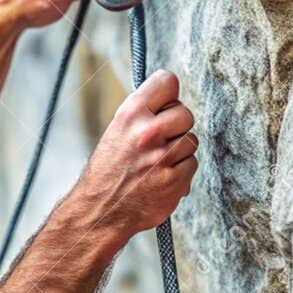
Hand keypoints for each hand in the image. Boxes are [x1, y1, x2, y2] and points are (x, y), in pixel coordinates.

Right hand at [69, 70, 196, 242]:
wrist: (100, 212)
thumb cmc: (108, 171)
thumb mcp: (116, 132)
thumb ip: (143, 113)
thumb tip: (171, 98)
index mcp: (130, 115)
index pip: (167, 81)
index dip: (168, 94)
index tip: (164, 105)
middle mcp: (147, 132)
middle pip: (186, 113)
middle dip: (176, 127)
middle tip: (158, 142)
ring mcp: (162, 157)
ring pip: (190, 140)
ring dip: (179, 152)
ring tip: (156, 163)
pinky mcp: (174, 179)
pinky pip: (192, 164)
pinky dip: (180, 172)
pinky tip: (161, 178)